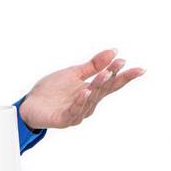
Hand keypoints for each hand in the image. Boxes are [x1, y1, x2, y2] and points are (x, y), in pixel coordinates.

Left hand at [18, 48, 144, 130]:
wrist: (30, 105)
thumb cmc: (52, 91)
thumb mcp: (74, 73)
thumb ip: (94, 65)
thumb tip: (114, 51)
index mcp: (92, 92)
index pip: (112, 84)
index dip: (126, 77)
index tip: (140, 69)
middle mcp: (88, 103)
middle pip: (103, 90)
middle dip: (111, 77)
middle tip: (119, 64)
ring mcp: (77, 112)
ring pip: (91, 99)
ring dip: (99, 86)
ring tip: (105, 74)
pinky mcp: (64, 119)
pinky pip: (74, 110)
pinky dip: (81, 102)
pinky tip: (85, 92)